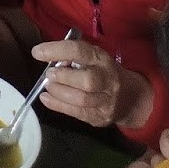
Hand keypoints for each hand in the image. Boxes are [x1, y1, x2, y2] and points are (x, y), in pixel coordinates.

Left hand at [32, 38, 151, 130]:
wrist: (131, 97)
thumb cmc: (102, 71)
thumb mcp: (92, 58)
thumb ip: (73, 57)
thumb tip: (47, 57)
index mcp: (100, 58)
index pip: (79, 51)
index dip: (57, 50)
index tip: (37, 52)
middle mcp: (106, 79)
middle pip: (87, 80)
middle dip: (63, 77)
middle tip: (48, 74)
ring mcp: (105, 100)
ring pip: (82, 100)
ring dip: (59, 93)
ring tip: (48, 87)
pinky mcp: (100, 116)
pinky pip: (77, 113)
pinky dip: (58, 106)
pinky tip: (46, 99)